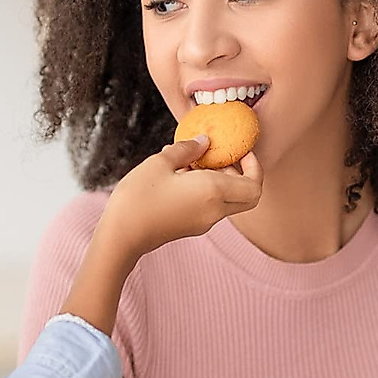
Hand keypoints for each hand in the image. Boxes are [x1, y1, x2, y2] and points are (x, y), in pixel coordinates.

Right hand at [102, 136, 261, 261]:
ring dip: (222, 181)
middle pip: (248, 197)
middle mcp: (215, 210)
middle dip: (243, 174)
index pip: (255, 185)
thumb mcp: (161, 162)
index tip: (241, 152)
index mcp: (213, 191)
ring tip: (193, 164)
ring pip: (230, 201)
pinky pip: (213, 207)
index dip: (255, 166)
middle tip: (220, 158)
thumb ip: (187, 149)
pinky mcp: (193, 227)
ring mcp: (205, 222)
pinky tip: (182, 178)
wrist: (122, 235)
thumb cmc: (138, 197)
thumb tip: (204, 142)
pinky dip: (208, 191)